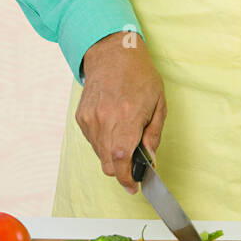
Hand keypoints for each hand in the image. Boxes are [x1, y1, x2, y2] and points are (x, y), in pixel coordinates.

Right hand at [76, 32, 166, 193]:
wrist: (113, 54)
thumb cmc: (140, 76)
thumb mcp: (158, 103)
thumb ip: (154, 134)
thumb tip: (149, 158)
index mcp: (127, 116)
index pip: (121, 158)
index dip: (126, 178)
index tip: (132, 186)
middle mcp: (105, 119)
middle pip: (108, 163)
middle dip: (121, 171)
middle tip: (133, 166)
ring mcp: (90, 118)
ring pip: (99, 154)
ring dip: (112, 156)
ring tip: (124, 137)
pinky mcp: (81, 117)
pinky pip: (92, 141)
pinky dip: (103, 143)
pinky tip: (113, 127)